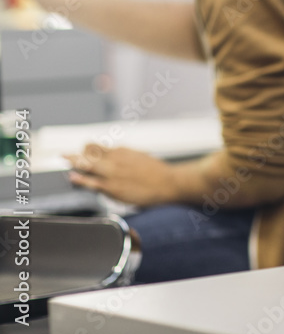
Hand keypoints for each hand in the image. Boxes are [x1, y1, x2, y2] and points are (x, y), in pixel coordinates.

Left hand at [64, 143, 178, 206]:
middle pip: (89, 152)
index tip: (82, 152)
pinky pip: (91, 182)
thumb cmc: (157, 172)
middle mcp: (115, 159)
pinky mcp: (113, 187)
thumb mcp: (140, 157)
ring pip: (87, 164)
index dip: (87, 149)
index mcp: (122, 151)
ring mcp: (113, 173)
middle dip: (76, 153)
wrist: (169, 183)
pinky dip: (80, 179)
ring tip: (64, 159)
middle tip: (63, 154)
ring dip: (74, 161)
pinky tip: (72, 177)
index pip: (98, 147)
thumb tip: (118, 155)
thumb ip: (126, 156)